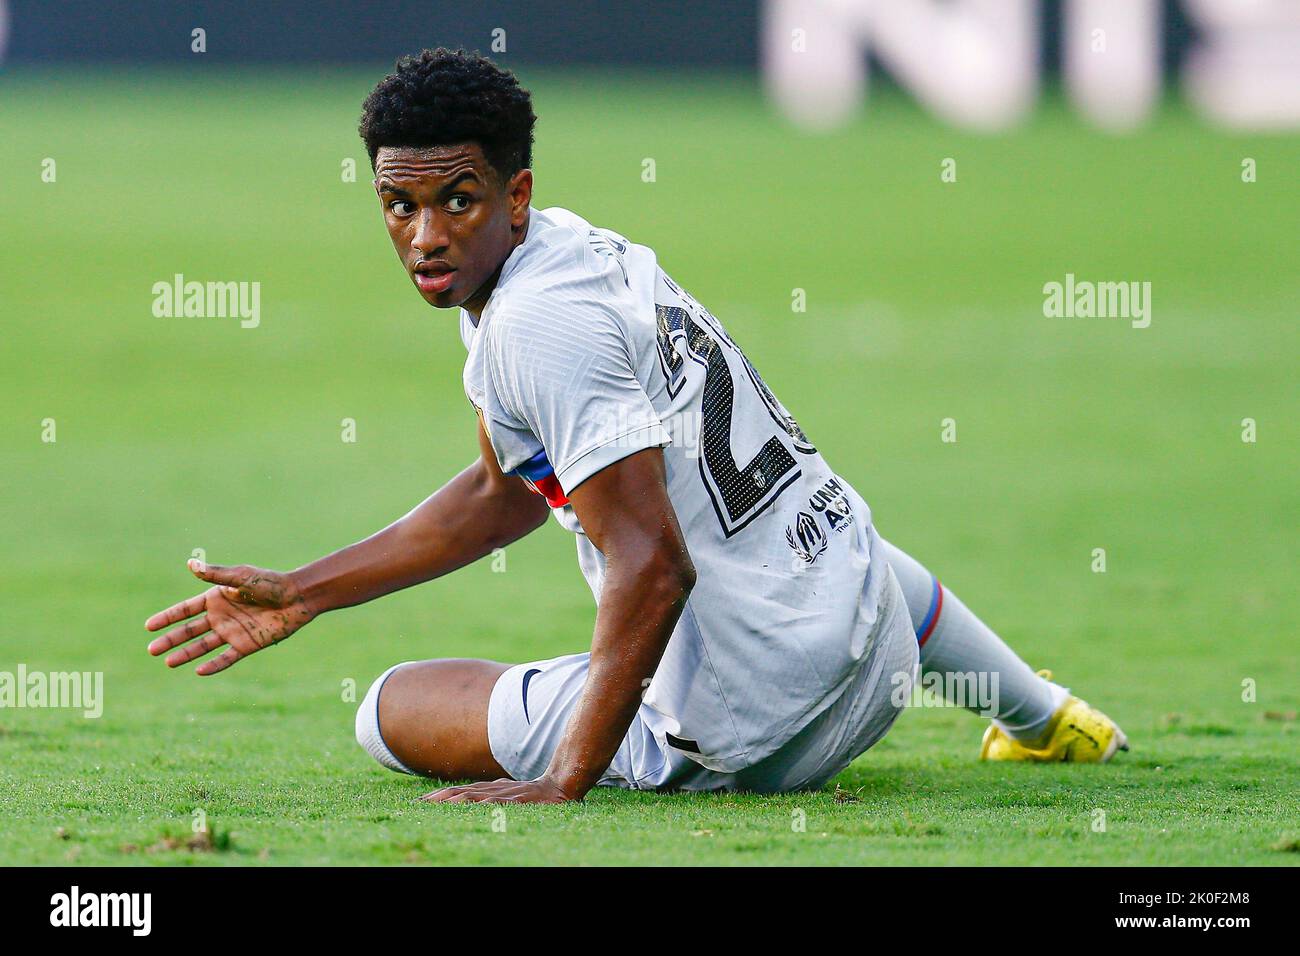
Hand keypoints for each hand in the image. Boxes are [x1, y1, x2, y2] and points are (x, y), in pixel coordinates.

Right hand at [145, 560, 315, 674]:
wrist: (298, 598)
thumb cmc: (271, 583)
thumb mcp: (241, 577)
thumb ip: (216, 575)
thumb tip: (191, 564)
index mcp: (217, 598)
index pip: (186, 610)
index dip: (168, 617)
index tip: (148, 626)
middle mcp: (221, 616)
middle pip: (190, 630)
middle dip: (171, 639)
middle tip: (151, 650)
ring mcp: (233, 632)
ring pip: (203, 646)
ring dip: (186, 654)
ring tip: (168, 662)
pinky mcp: (247, 645)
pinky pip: (226, 658)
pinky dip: (213, 665)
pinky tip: (199, 671)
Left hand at [419, 775, 581, 803]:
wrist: (563, 784)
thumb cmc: (534, 793)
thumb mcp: (509, 795)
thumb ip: (492, 797)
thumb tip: (471, 802)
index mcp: (489, 789)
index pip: (458, 791)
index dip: (438, 797)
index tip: (418, 804)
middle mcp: (494, 790)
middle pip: (460, 792)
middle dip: (438, 799)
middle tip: (417, 806)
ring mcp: (505, 794)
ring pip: (474, 796)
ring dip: (453, 800)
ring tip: (435, 805)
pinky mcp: (519, 801)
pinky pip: (498, 802)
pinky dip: (483, 803)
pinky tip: (472, 806)